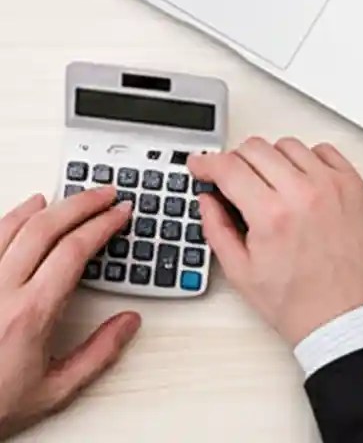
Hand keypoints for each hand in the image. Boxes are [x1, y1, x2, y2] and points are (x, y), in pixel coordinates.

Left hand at [0, 188, 140, 438]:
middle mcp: (1, 291)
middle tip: (103, 195)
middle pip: (45, 228)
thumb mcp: (55, 389)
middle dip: (80, 204)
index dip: (102, 225)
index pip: (74, 250)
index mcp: (31, 313)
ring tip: (66, 198)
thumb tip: (128, 323)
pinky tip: (21, 215)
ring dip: (43, 208)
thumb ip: (98, 353)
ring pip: (10, 227)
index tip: (120, 214)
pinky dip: (9, 220)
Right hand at [189, 138, 362, 346]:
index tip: (200, 165)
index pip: (229, 167)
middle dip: (235, 161)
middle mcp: (305, 193)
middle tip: (232, 179)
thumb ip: (217, 229)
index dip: (206, 162)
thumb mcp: (241, 272)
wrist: (345, 315)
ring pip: (290, 145)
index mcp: (273, 215)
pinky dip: (307, 159)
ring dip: (271, 159)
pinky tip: (300, 180)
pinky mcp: (355, 187)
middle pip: (256, 148)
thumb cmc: (300, 302)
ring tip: (267, 184)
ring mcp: (334, 186)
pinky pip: (325, 151)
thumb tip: (207, 199)